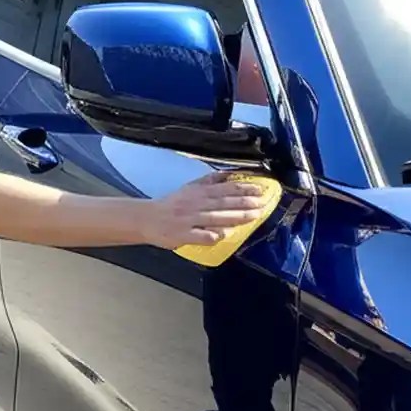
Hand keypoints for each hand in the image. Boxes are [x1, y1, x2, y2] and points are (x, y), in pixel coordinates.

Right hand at [143, 172, 269, 248]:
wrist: (148, 218)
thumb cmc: (172, 204)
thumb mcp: (190, 188)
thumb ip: (209, 181)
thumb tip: (229, 174)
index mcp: (198, 192)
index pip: (224, 189)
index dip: (243, 188)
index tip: (260, 189)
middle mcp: (195, 204)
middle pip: (223, 203)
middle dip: (244, 202)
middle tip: (262, 203)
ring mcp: (189, 220)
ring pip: (215, 218)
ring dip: (235, 217)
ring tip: (253, 216)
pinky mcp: (183, 235)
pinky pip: (200, 236)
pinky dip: (212, 235)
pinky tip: (224, 235)